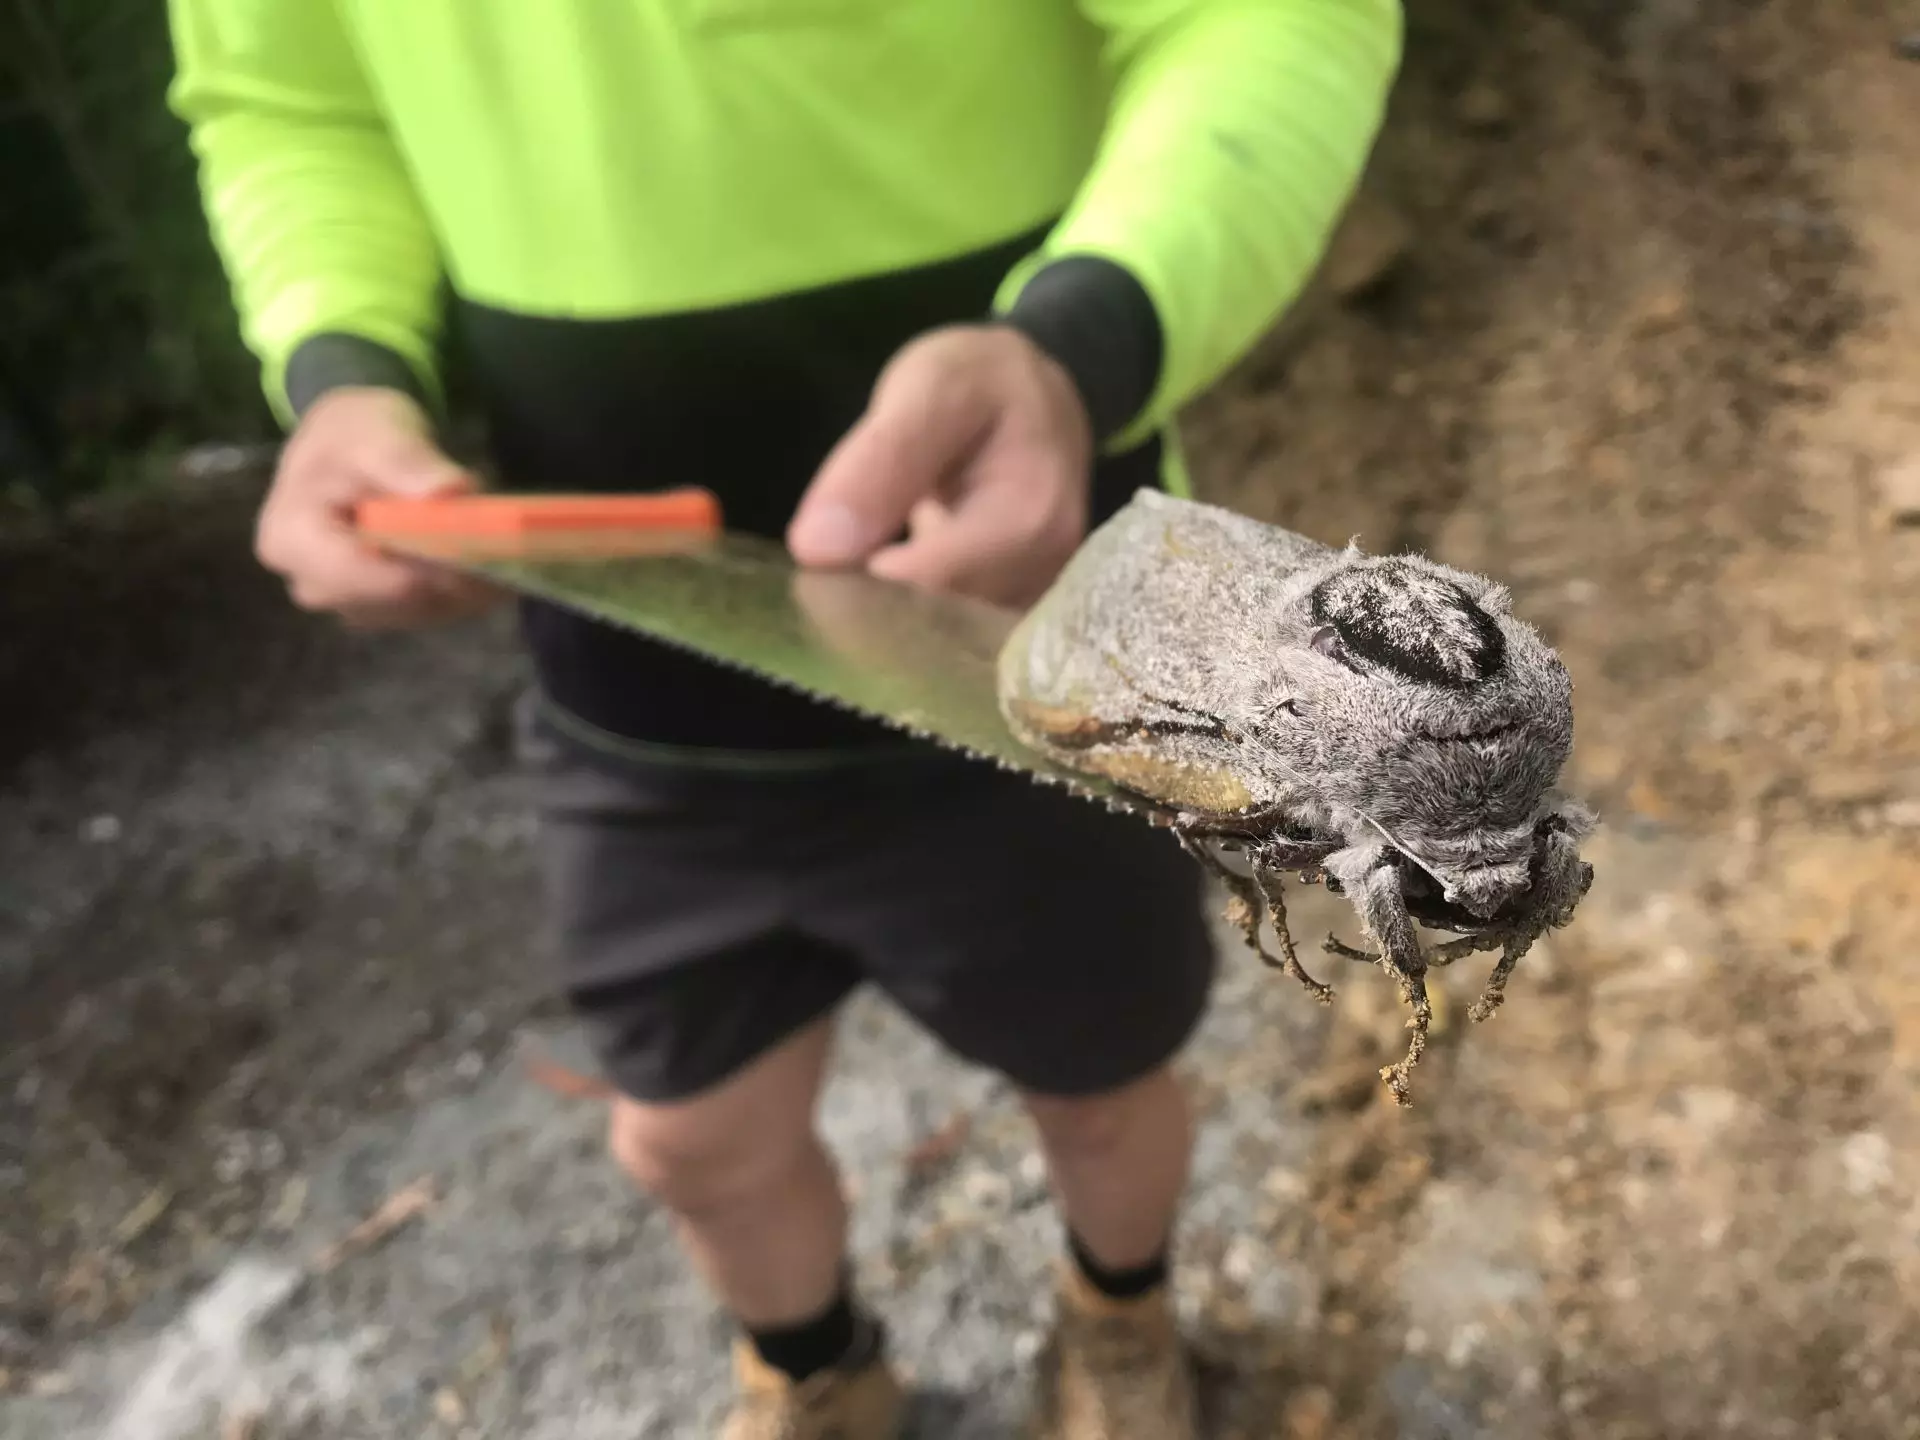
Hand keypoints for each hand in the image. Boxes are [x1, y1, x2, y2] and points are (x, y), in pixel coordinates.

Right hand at [255, 387, 505, 628]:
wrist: (347, 447)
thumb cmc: (352, 435)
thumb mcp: (376, 431)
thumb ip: (407, 460)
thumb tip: (452, 490)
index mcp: (292, 541)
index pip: (363, 579)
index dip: (424, 567)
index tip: (475, 542)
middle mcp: (313, 585)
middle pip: (397, 600)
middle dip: (452, 573)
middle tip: (499, 540)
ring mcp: (348, 602)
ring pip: (423, 611)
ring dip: (466, 584)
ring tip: (497, 543)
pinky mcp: (381, 609)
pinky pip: (432, 611)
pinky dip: (466, 591)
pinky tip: (489, 560)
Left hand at [786, 324, 1092, 609]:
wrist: (1038, 394)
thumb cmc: (983, 382)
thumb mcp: (930, 388)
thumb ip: (880, 462)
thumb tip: (817, 549)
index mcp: (1027, 517)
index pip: (931, 587)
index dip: (862, 591)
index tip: (815, 569)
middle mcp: (1042, 575)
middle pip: (939, 627)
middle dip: (870, 614)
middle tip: (818, 582)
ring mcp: (1034, 601)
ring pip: (942, 641)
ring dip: (884, 622)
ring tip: (844, 583)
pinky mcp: (1015, 613)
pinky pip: (952, 638)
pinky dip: (907, 622)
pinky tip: (876, 594)